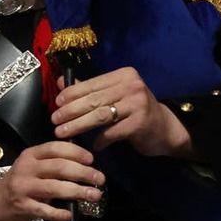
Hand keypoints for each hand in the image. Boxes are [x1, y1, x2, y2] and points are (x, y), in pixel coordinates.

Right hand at [0, 141, 104, 220]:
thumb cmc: (20, 182)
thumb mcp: (32, 166)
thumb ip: (52, 161)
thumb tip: (84, 161)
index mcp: (31, 155)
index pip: (56, 148)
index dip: (76, 152)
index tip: (92, 159)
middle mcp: (27, 168)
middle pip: (59, 167)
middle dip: (83, 172)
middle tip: (100, 179)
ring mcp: (23, 187)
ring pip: (55, 187)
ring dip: (78, 191)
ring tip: (94, 195)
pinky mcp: (22, 206)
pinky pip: (44, 210)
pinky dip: (58, 213)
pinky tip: (69, 215)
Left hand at [51, 66, 192, 157]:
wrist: (166, 129)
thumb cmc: (135, 111)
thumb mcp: (115, 95)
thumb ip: (90, 90)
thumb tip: (60, 83)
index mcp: (124, 75)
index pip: (92, 83)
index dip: (72, 94)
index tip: (57, 104)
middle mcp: (131, 86)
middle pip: (94, 99)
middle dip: (71, 111)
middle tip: (55, 120)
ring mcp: (137, 104)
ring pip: (99, 115)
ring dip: (78, 124)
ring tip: (63, 132)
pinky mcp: (139, 123)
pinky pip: (112, 132)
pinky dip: (100, 140)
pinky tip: (93, 145)